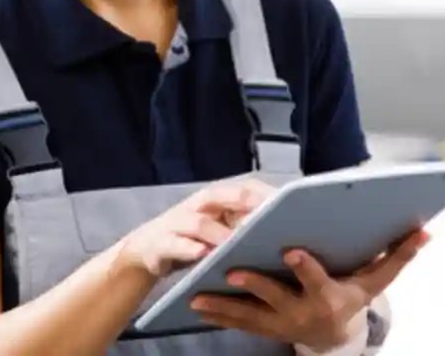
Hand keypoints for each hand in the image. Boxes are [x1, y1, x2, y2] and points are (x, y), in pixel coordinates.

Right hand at [114, 179, 275, 278]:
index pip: (248, 189)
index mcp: (218, 198)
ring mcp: (178, 221)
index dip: (270, 195)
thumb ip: (246, 228)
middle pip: (227, 197)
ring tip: (238, 242)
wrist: (147, 251)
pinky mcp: (160, 242)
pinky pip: (175, 244)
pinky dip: (189, 249)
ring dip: (220, 233)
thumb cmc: (194, 240)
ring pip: (201, 222)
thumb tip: (289, 233)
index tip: (297, 205)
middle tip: (274, 218)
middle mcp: (199, 204)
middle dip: (250, 205)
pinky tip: (202, 255)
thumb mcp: (220, 231)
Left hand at [191, 228, 429, 350]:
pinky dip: (216, 312)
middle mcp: (304, 313)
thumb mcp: (376, 281)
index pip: (317, 280)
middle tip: (232, 268)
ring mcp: (281, 324)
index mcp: (331, 296)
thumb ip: (398, 255)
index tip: (291, 249)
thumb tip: (425, 229)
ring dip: (223, 304)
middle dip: (255, 283)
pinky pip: (237, 322)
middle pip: (276, 297)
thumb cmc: (354, 298)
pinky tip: (194, 300)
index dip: (304, 267)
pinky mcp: (265, 330)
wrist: (337, 339)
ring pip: (249, 314)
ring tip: (198, 292)